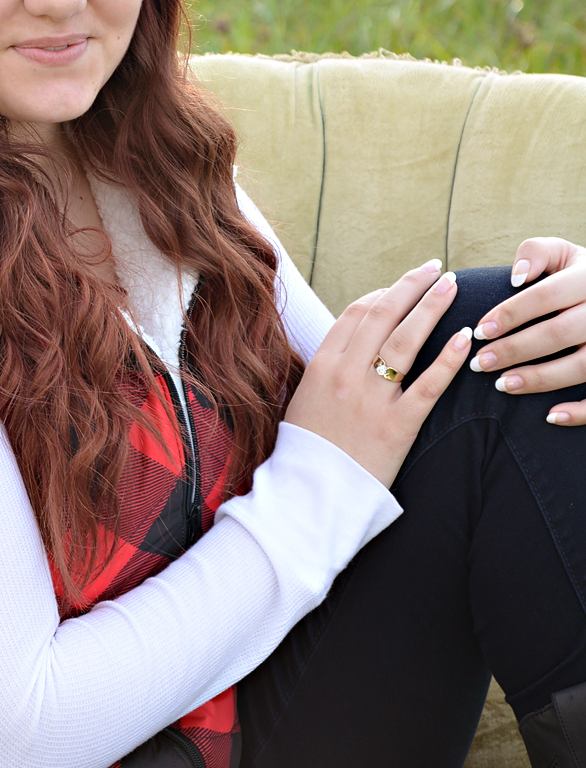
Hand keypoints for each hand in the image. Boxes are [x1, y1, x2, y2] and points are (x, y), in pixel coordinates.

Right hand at [285, 261, 471, 486]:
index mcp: (321, 364)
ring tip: (452, 286)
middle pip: (383, 314)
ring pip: (405, 339)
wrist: (308, 497)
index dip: (384, 294)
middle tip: (435, 270)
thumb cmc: (306, 450)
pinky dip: (448, 359)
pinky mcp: (396, 426)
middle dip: (412, 286)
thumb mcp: (304, 397)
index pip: (356, 313)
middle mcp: (345, 374)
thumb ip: (326, 367)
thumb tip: (351, 342)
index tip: (403, 287)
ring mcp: (371, 399)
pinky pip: (428, 386)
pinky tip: (463, 339)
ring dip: (431, 306)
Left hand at [468, 238, 585, 424]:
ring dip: (539, 379)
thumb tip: (516, 276)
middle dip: (514, 350)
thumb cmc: (578, 273)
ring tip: (502, 384)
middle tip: (480, 363)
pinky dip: (580, 411)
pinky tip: (551, 416)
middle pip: (558, 334)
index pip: (545, 296)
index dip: (510, 314)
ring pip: (580, 366)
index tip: (477, 331)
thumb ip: (537, 252)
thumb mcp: (563, 253)